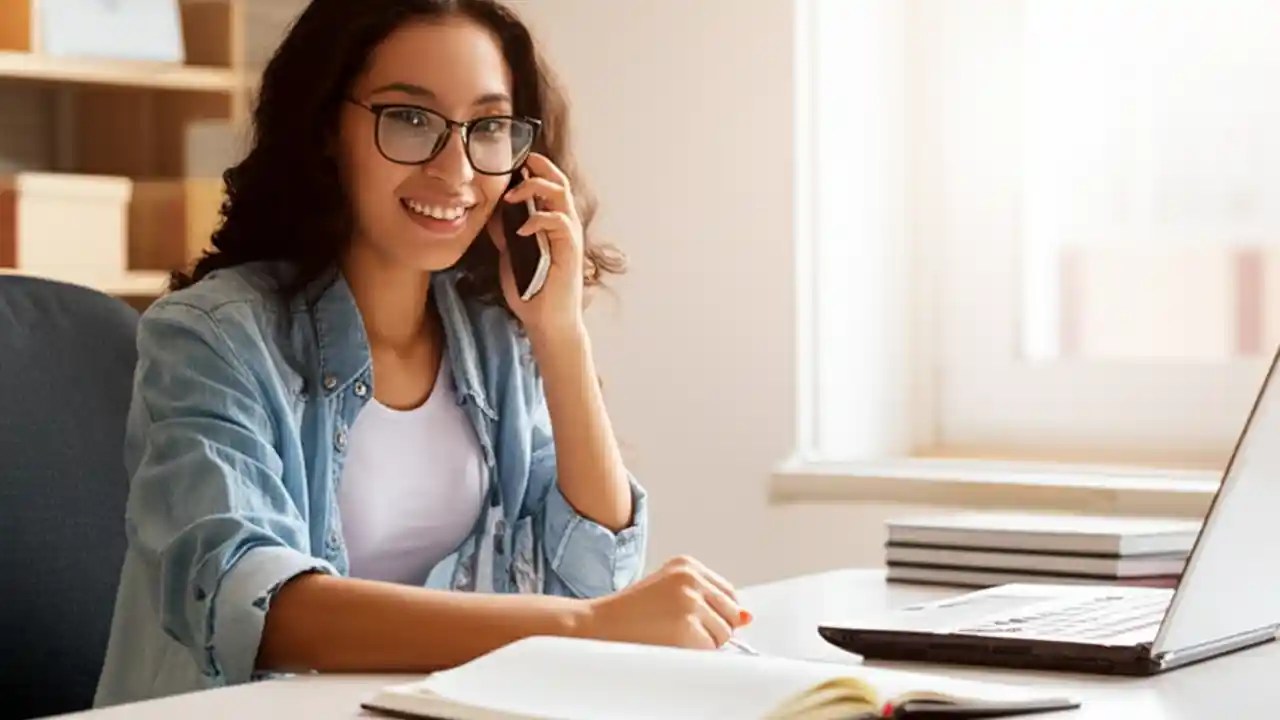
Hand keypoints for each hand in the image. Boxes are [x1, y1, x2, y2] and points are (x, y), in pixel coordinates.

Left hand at [490, 152, 585, 343]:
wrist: (547, 322)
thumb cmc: (532, 291)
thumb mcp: (511, 255)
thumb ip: (505, 234)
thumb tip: (491, 213)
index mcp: (552, 224)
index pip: (549, 186)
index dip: (535, 169)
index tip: (514, 160)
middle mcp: (564, 225)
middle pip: (559, 182)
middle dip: (540, 167)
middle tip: (519, 161)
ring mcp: (569, 237)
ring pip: (561, 196)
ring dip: (536, 188)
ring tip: (511, 195)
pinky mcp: (570, 251)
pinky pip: (558, 222)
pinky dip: (539, 219)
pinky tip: (521, 228)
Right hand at [582, 556, 752, 649]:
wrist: (599, 624)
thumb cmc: (631, 612)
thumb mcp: (670, 592)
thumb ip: (707, 600)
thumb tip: (747, 617)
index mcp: (687, 565)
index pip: (728, 592)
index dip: (718, 613)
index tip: (700, 620)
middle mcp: (692, 578)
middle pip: (731, 612)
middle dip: (713, 628)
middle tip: (679, 630)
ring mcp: (691, 601)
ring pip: (723, 633)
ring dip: (704, 642)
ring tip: (672, 635)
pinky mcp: (688, 626)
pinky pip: (710, 648)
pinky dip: (695, 653)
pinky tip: (670, 643)